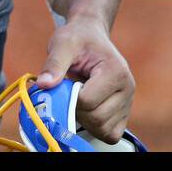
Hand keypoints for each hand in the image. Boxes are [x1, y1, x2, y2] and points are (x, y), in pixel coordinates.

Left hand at [36, 15, 134, 143]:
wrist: (90, 36)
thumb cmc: (77, 38)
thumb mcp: (63, 44)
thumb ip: (54, 64)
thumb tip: (43, 84)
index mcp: (116, 71)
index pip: (88, 101)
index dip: (69, 97)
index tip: (64, 84)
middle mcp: (128, 89)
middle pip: (97, 118)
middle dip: (76, 110)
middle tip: (69, 92)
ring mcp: (128, 103)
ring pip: (104, 130)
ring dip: (85, 120)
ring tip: (78, 98)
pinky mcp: (124, 113)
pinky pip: (111, 134)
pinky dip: (95, 128)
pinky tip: (86, 110)